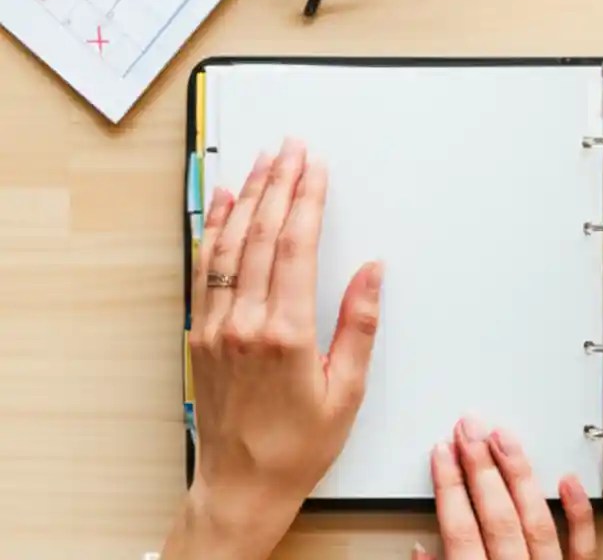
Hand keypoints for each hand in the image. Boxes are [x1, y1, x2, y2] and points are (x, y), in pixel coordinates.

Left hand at [164, 139, 382, 559]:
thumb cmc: (297, 445)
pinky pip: (206, 269)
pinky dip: (214, 230)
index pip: (296, 247)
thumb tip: (372, 272)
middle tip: (292, 147)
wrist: (242, 484)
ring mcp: (216, 326)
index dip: (306, 200)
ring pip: (230, 245)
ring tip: (262, 161)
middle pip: (263, 235)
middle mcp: (245, 323)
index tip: (315, 167)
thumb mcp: (347, 389)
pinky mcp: (201, 334)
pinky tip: (224, 204)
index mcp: (286, 333)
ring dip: (248, 197)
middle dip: (280, 184)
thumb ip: (359, 324)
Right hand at [414, 418, 596, 559]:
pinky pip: (583, 546)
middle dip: (480, 468)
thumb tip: (419, 551)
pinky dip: (577, 511)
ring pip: (535, 520)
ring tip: (505, 438)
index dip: (449, 487)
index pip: (460, 531)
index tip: (441, 452)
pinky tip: (568, 479)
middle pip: (497, 517)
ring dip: (519, 475)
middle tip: (469, 430)